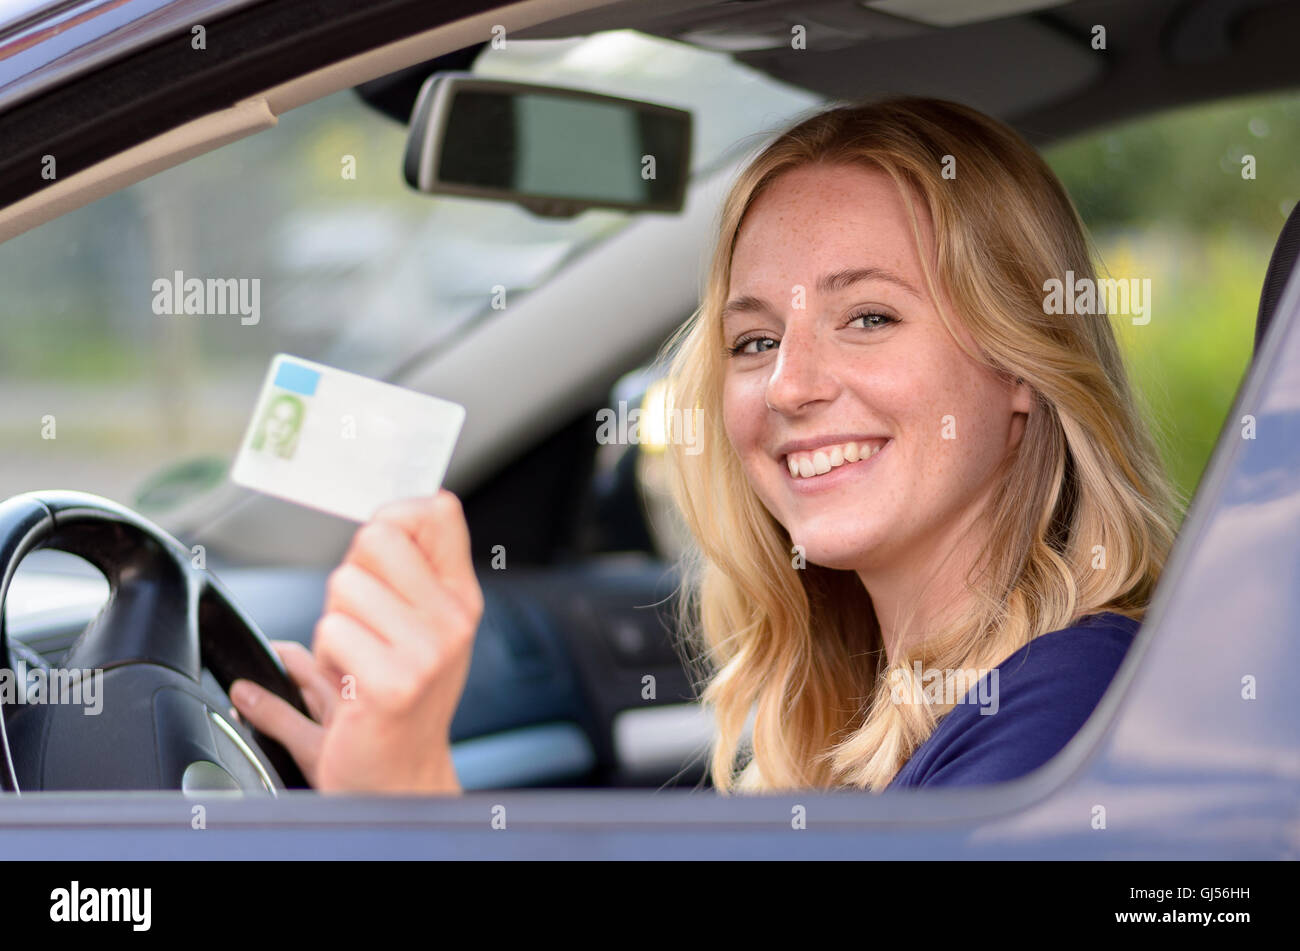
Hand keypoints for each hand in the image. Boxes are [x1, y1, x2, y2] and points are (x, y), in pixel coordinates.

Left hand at [230, 490, 482, 792]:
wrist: (400, 780)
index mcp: (459, 598)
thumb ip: (410, 571)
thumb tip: (392, 515)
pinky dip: (323, 660)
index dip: (392, 519)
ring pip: (345, 585)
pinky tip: (347, 684)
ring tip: (355, 658)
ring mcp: (428, 652)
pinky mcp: (393, 684)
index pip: (437, 512)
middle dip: (352, 574)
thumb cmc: (400, 704)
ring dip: (333, 623)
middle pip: (378, 537)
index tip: (377, 553)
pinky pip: (332, 633)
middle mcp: (452, 620)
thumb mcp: (422, 629)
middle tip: (361, 619)